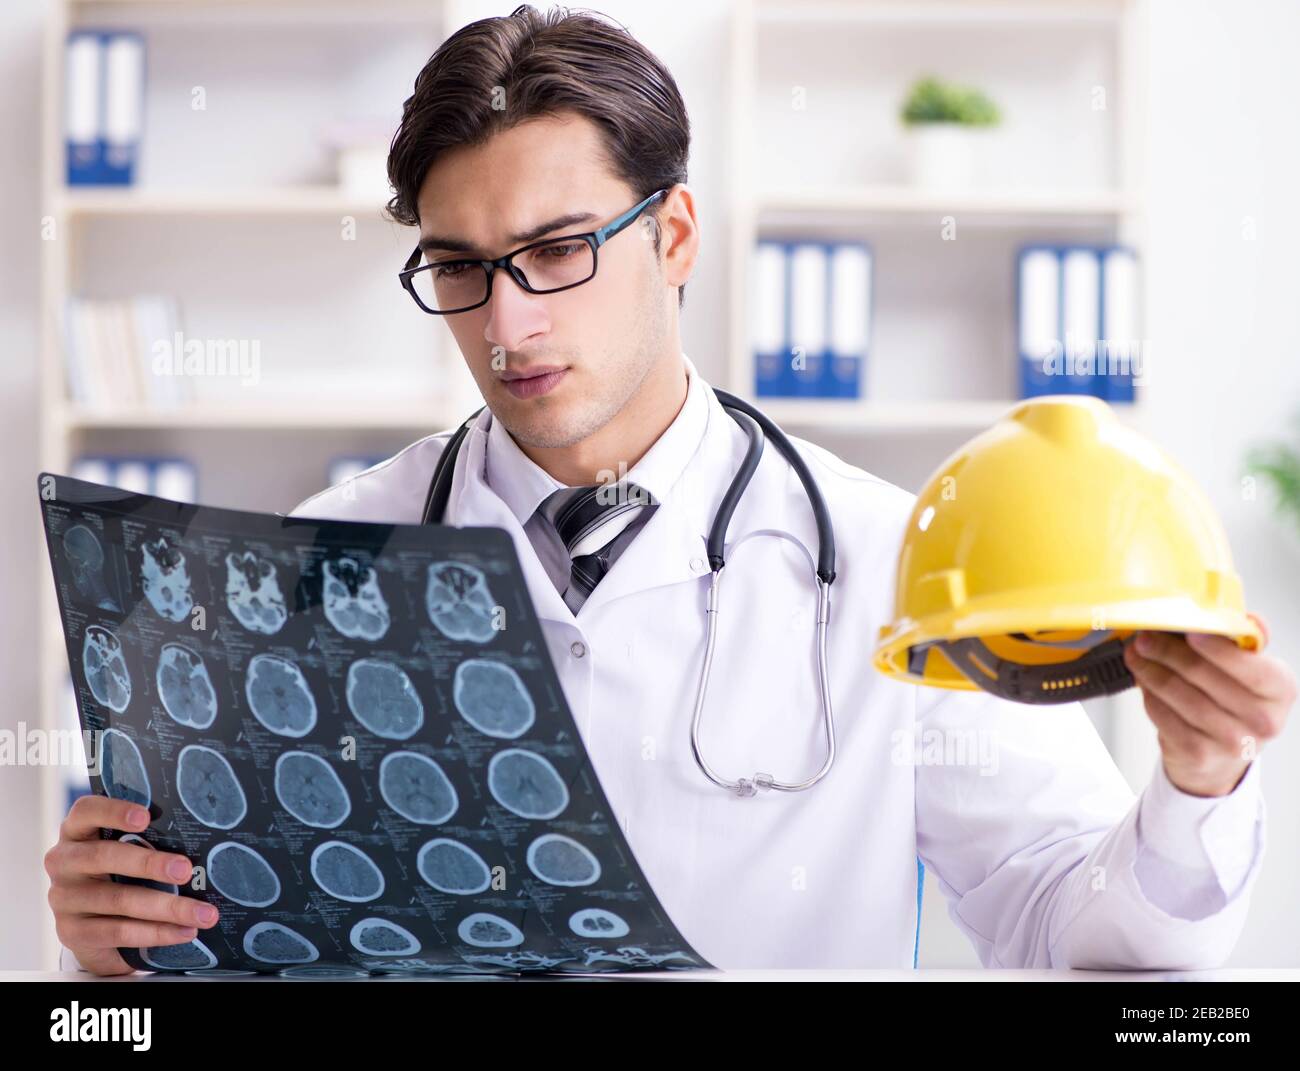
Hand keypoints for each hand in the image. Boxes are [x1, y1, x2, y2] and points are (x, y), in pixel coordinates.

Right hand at [44, 795, 218, 975]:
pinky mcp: (71, 932)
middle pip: (104, 856)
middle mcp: (63, 862)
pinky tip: (184, 932)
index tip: (146, 817)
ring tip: (203, 913)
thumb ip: (148, 840)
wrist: (92, 926)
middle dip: (149, 863)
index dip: (113, 811)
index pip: (86, 812)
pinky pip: (119, 931)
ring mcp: (63, 899)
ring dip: (168, 907)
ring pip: (119, 900)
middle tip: (185, 870)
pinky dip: (157, 932)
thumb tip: (201, 841)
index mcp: (77, 831)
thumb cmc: (119, 873)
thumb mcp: (125, 851)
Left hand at [1123, 613, 1294, 796]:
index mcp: (1280, 690)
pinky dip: (1149, 695)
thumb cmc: (1233, 701)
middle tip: (1145, 638)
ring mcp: (1231, 741)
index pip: (1252, 668)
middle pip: (1204, 676)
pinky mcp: (1199, 754)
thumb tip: (1245, 617)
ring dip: (1151, 671)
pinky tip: (1143, 681)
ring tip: (1137, 655)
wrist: (1221, 755)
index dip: (1218, 649)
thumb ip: (1244, 642)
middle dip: (1167, 651)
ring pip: (1179, 695)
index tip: (1189, 631)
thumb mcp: (1249, 671)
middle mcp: (1262, 719)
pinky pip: (1164, 716)